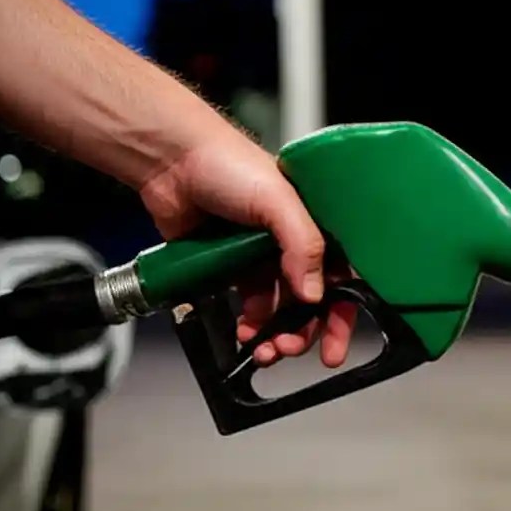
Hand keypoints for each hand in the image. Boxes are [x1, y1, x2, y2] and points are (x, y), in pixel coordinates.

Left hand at [138, 128, 357, 367]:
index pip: (340, 278)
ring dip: (274, 334)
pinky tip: (242, 331)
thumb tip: (313, 294)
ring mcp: (260, 259)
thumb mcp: (278, 200)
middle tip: (288, 348)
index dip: (341, 314)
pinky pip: (246, 307)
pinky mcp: (230, 268)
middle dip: (303, 332)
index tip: (334, 348)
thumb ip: (303, 245)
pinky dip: (248, 325)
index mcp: (314, 226)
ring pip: (278, 310)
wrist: (170, 161)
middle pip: (310, 303)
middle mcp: (292, 245)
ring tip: (262, 348)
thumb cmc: (227, 162)